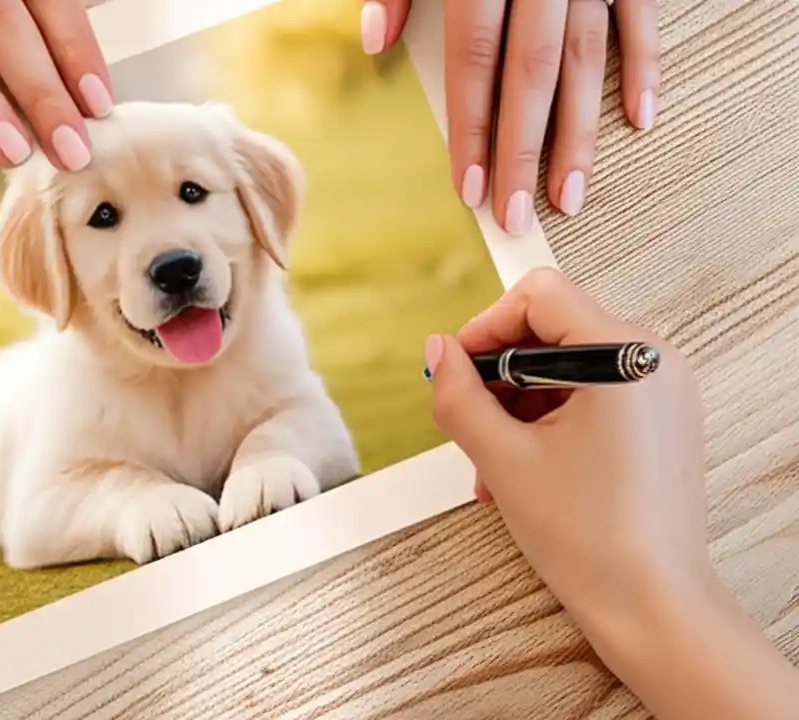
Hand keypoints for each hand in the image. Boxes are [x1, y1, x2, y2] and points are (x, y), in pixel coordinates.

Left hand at [364, 0, 659, 230]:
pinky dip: (645, 66)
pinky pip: (642, 16)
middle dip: (524, 152)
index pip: (475, 63)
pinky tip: (640, 120)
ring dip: (581, 130)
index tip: (470, 190)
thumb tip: (376, 43)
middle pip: (533, 75)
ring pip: (589, 58)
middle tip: (518, 218)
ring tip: (569, 194)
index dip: (473, 130)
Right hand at [426, 269, 798, 718]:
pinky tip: (526, 464)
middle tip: (473, 423)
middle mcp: (655, 360)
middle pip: (554, 328)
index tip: (457, 368)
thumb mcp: (502, 458)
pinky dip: (553, 416)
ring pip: (570, 364)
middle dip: (501, 373)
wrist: (651, 604)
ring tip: (495, 460)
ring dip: (522, 401)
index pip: (540, 294)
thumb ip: (459, 395)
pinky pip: (596, 392)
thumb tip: (438, 351)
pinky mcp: (664, 418)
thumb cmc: (591, 538)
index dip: (486, 326)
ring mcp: (665, 390)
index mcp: (624, 356)